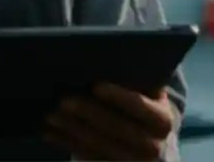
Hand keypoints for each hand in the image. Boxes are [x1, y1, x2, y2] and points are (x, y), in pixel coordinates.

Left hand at [45, 83, 175, 160]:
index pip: (140, 107)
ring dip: (72, 129)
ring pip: (98, 145)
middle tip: (64, 99)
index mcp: (163, 120)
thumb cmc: (144, 105)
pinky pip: (87, 157)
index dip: (118, 96)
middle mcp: (153, 146)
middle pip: (115, 128)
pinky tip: (50, 131)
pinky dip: (67, 142)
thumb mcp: (149, 94)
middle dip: (88, 113)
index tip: (96, 85)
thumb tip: (103, 61)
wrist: (152, 140)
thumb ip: (135, 80)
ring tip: (51, 114)